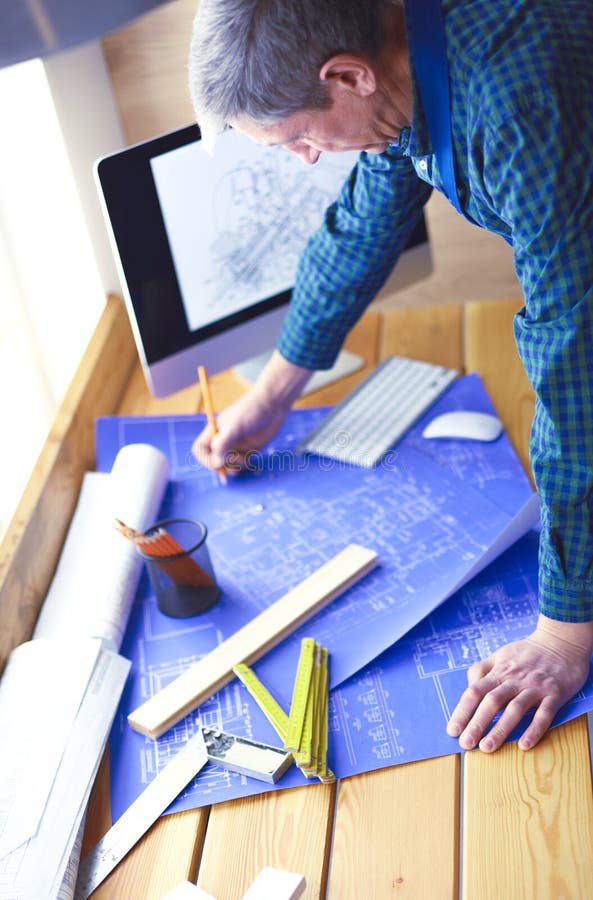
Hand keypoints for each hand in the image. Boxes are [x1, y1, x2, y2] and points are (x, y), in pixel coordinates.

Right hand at [192, 350, 312, 474]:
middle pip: (213, 461)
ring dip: (235, 467)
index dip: (204, 459)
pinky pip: (242, 464)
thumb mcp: (234, 427)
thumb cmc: (251, 411)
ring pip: (229, 465)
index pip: (200, 449)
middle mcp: (224, 440)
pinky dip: (245, 465)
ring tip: (245, 459)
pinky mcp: (249, 450)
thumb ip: (223, 445)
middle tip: (234, 465)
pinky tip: (252, 457)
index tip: (216, 463)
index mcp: (215, 432)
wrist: (272, 405)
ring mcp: (236, 446)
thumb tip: (216, 464)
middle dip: (222, 467)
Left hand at [446, 614, 592, 752]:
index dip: (462, 711)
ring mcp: (534, 686)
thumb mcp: (500, 654)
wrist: (561, 641)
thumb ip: (482, 669)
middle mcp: (514, 679)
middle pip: (491, 702)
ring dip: (500, 729)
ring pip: (515, 709)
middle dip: (476, 724)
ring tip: (487, 747)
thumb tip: (469, 686)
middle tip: (465, 743)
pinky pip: (544, 713)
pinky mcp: (554, 693)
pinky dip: (534, 729)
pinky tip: (524, 745)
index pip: (475, 692)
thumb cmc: (528, 651)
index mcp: (499, 671)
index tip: (452, 730)